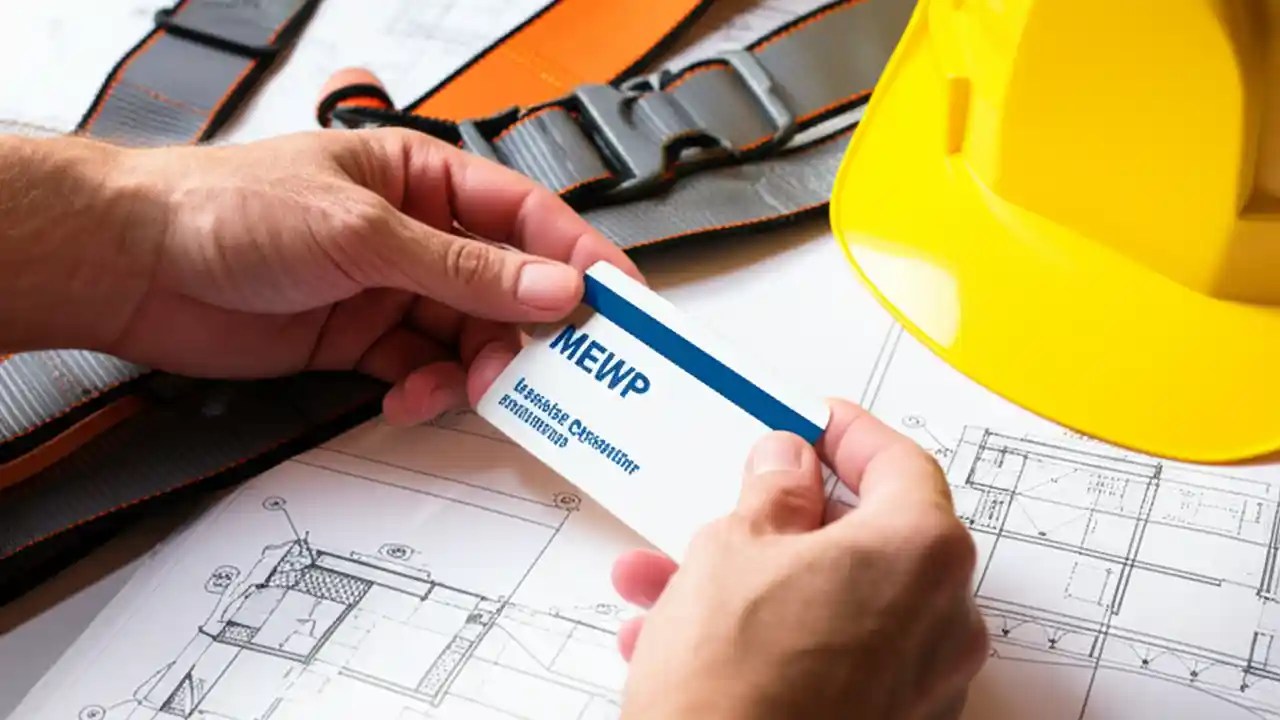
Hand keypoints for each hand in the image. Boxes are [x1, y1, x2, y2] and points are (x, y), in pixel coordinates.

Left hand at [48, 126, 638, 424]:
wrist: (134, 265)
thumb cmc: (231, 210)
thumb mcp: (365, 232)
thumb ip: (466, 267)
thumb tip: (555, 286)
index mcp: (424, 178)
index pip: (527, 217)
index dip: (581, 258)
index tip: (623, 303)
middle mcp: (417, 234)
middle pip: (508, 286)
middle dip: (531, 330)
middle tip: (554, 372)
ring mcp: (391, 289)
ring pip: (470, 336)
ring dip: (478, 369)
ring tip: (465, 388)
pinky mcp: (363, 339)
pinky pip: (424, 370)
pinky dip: (428, 391)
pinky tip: (408, 398)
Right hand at [611, 399, 988, 719]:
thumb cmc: (735, 688)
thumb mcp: (733, 548)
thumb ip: (772, 489)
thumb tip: (787, 464)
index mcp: (919, 552)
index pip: (899, 462)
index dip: (847, 434)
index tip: (812, 422)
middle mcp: (943, 618)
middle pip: (866, 536)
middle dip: (779, 520)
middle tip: (735, 502)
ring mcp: (923, 681)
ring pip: (834, 600)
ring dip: (754, 582)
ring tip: (671, 583)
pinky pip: (832, 655)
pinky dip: (773, 636)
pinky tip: (692, 638)